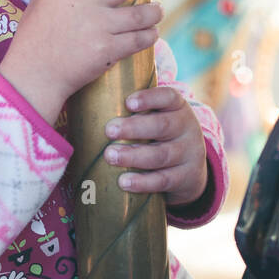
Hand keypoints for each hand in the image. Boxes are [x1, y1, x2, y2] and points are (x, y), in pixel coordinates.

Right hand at [0, 0, 161, 126]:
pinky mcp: (108, 49)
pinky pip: (140, 39)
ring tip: (157, 10)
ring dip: (154, 10)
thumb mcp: (35, 5)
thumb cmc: (31, 41)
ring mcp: (98, 25)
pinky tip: (151, 34)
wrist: (33, 76)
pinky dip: (150, 36)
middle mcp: (85, 1)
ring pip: (141, 13)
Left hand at [104, 86, 208, 206]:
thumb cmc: (159, 136)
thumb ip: (132, 112)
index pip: (168, 97)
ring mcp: (189, 154)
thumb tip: (89, 105)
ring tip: (110, 156)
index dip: (149, 98)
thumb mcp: (155, 119)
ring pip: (161, 155)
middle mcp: (187, 128)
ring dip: (133, 156)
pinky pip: (164, 180)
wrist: (190, 169)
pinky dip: (143, 182)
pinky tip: (124, 181)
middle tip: (109, 130)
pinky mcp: (187, 178)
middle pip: (162, 126)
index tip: (128, 102)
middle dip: (134, 128)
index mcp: (177, 107)